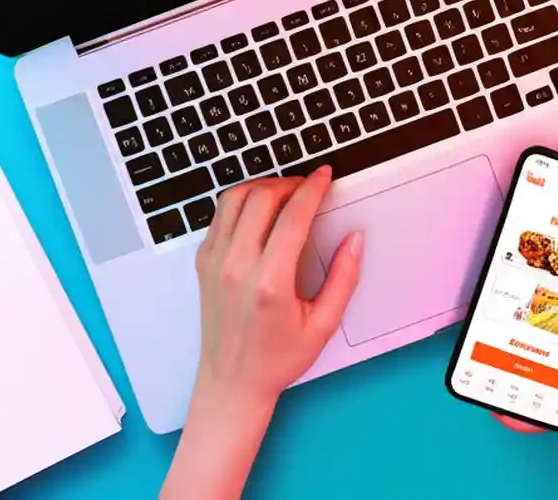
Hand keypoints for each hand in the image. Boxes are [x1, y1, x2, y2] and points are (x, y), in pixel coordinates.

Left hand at [163, 167, 361, 499]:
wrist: (232, 382)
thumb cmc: (277, 358)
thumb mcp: (324, 324)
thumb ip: (344, 278)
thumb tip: (354, 240)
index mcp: (270, 283)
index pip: (293, 215)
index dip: (313, 187)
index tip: (325, 175)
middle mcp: (237, 266)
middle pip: (260, 197)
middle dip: (289, 182)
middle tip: (308, 186)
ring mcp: (214, 262)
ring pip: (234, 198)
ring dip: (262, 187)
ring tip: (284, 193)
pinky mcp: (203, 262)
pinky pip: (221, 216)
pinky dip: (242, 203)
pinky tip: (261, 212)